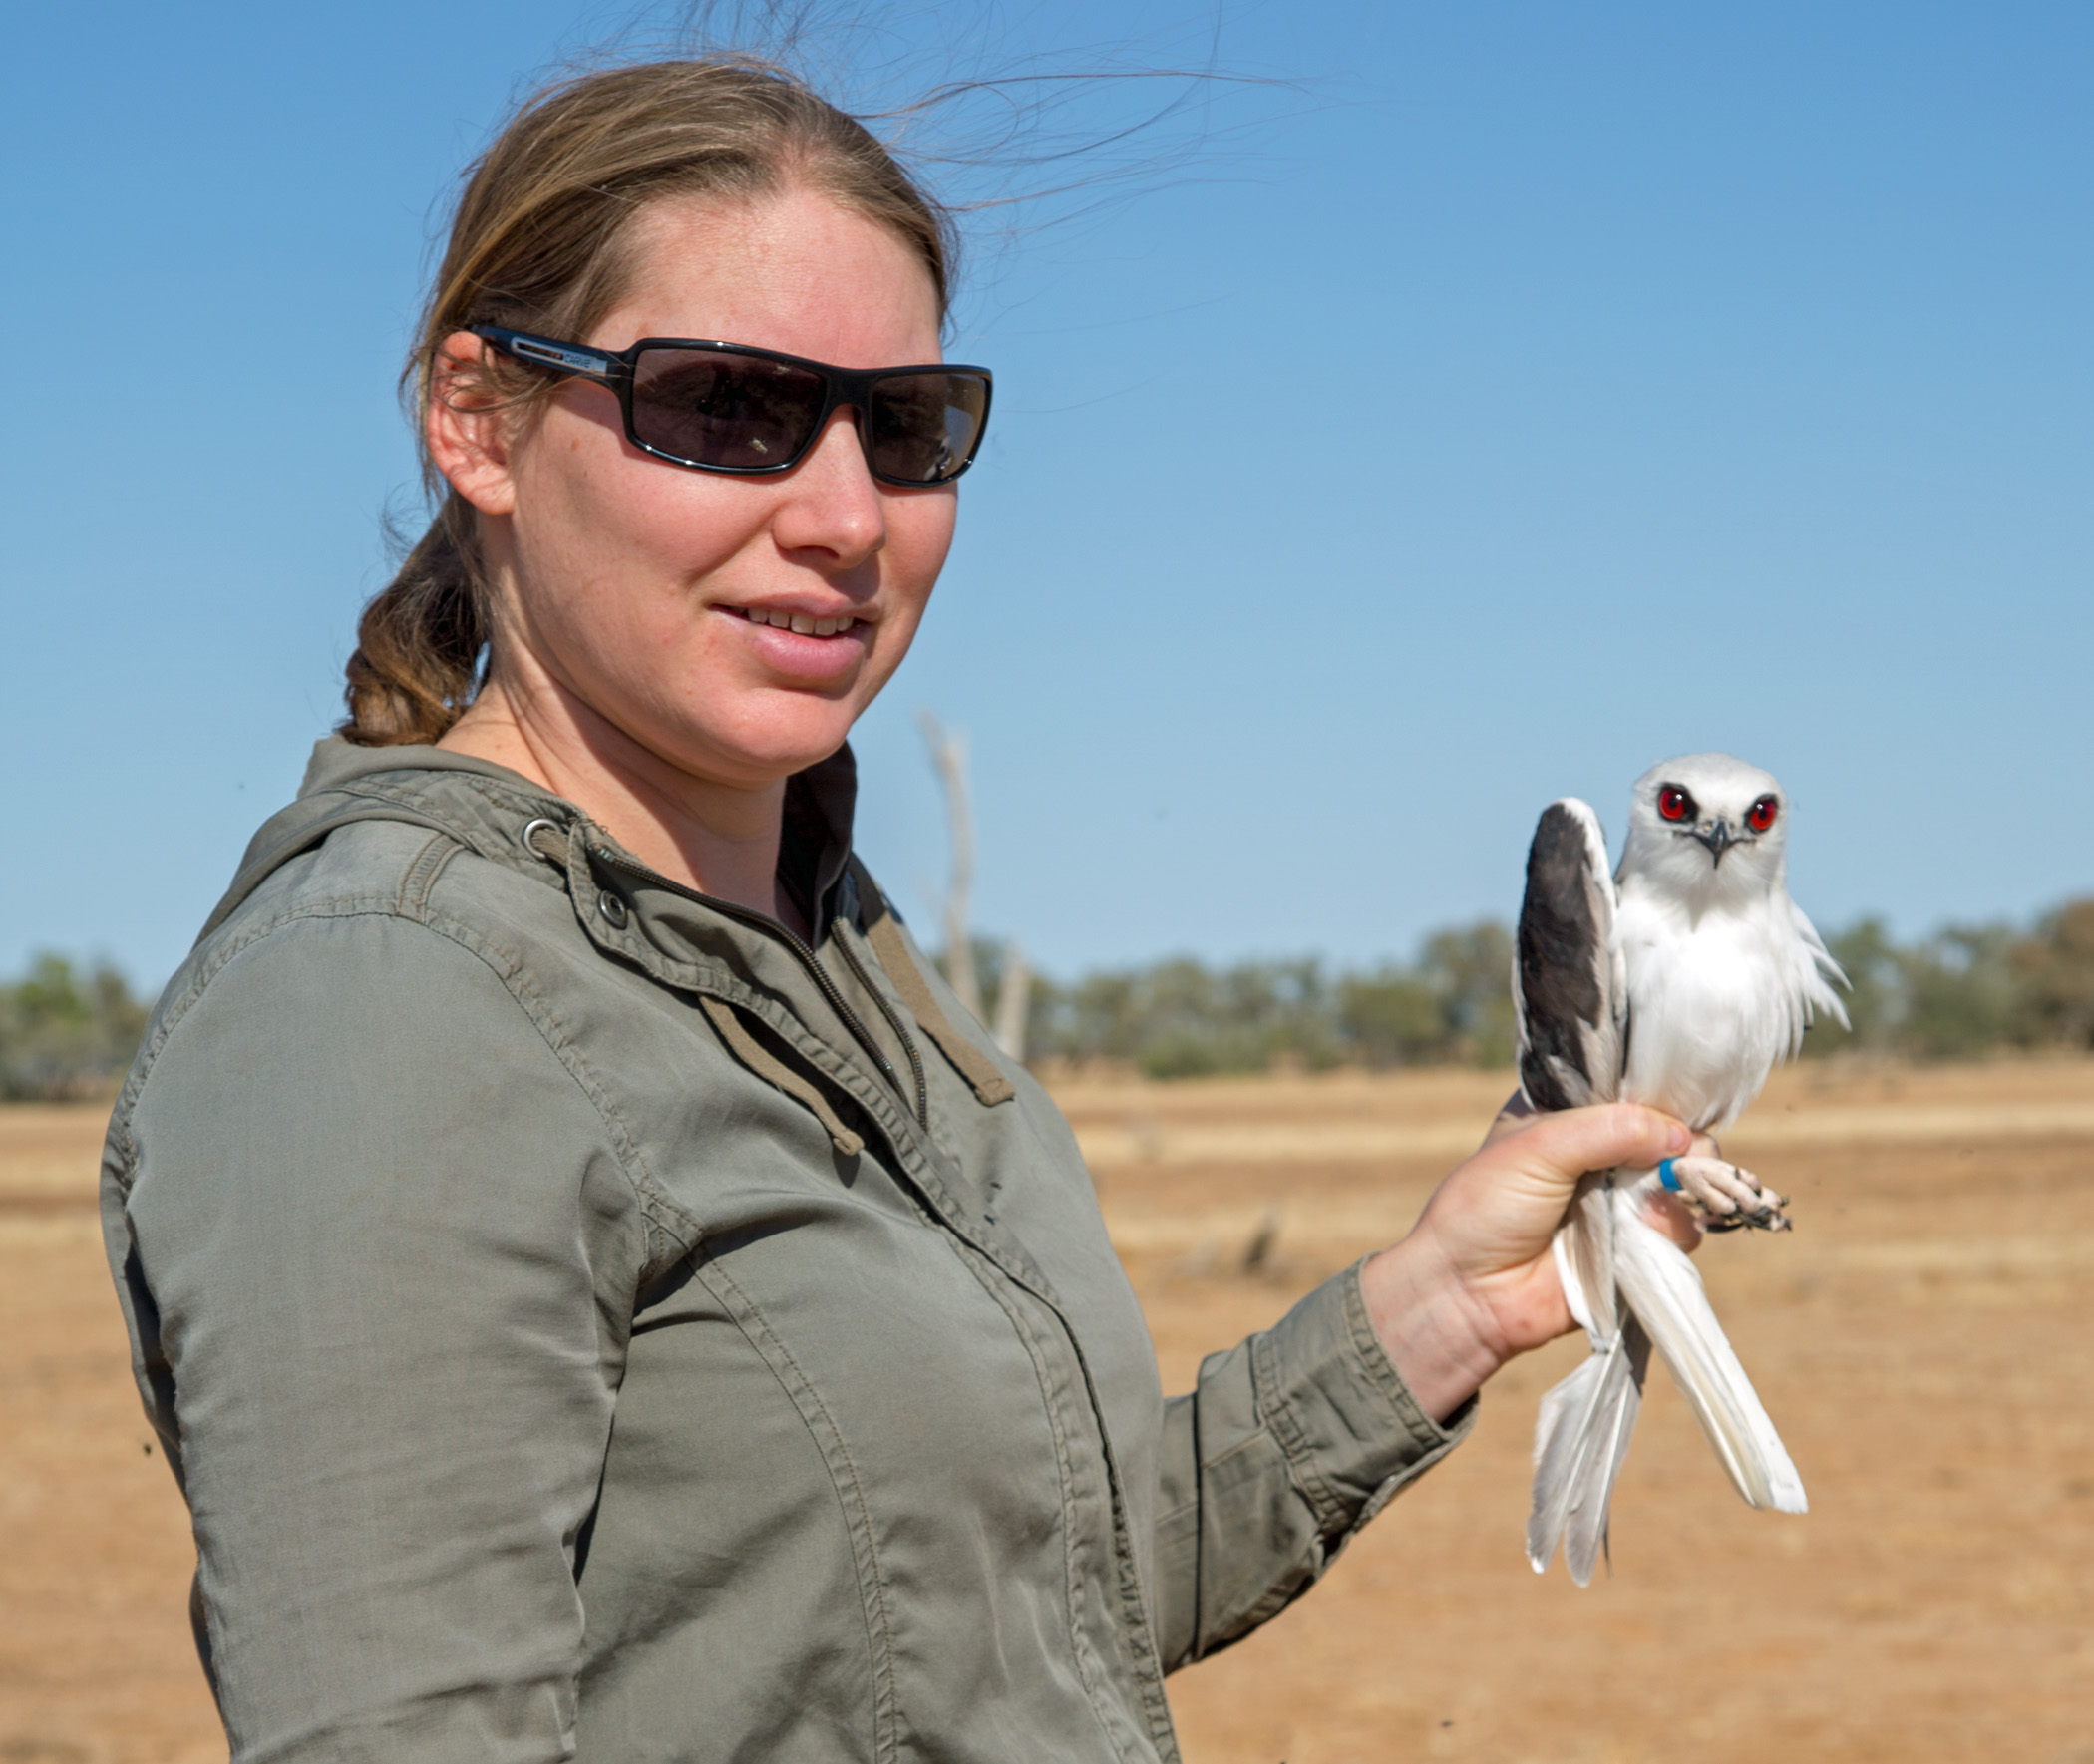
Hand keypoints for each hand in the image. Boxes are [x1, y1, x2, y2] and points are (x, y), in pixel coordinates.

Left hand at [1360, 1100, 1693, 1423]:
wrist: (1469, 1294)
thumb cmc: (1486, 1208)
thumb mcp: (1538, 1147)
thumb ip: (1609, 1129)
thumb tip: (1680, 1136)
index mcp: (1567, 1113)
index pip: (1629, 1086)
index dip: (1658, 1093)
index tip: (1675, 1105)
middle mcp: (1598, 1152)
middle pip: (1668, 1134)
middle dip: (1682, 1147)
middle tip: (1678, 1161)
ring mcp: (1618, 1199)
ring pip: (1682, 1182)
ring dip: (1676, 1191)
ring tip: (1643, 1206)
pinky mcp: (1633, 1246)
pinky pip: (1679, 1230)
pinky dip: (1671, 1231)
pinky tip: (1640, 1235)